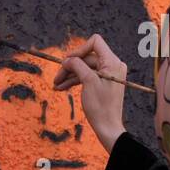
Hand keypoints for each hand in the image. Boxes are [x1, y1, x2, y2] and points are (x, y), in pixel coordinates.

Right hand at [51, 34, 126, 152]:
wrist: (107, 126)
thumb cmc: (100, 105)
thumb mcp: (88, 82)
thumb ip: (77, 66)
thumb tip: (67, 59)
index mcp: (112, 62)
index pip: (95, 42)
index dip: (79, 49)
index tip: (67, 61)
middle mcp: (112, 65)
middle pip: (87, 57)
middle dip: (70, 66)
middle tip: (56, 78)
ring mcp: (108, 74)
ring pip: (84, 67)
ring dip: (70, 75)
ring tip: (56, 85)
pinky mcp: (103, 82)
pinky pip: (87, 76)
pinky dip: (75, 80)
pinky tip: (62, 87)